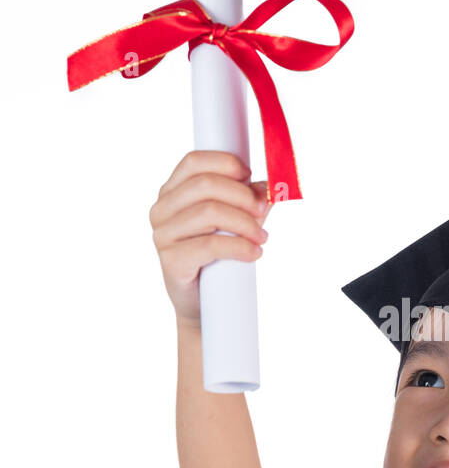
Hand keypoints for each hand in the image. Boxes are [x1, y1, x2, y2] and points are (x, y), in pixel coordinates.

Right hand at [149, 150, 271, 325]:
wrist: (203, 305)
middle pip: (205, 185)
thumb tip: (268, 187)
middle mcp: (162, 210)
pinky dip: (239, 247)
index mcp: (172, 192)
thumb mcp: (233, 223)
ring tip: (262, 237)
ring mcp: (162, 235)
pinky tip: (254, 253)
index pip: (194, 162)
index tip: (251, 176)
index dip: (225, 163)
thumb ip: (246, 202)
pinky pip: (210, 245)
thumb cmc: (217, 258)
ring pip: (209, 212)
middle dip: (242, 195)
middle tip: (264, 210)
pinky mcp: (171, 260)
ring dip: (245, 223)